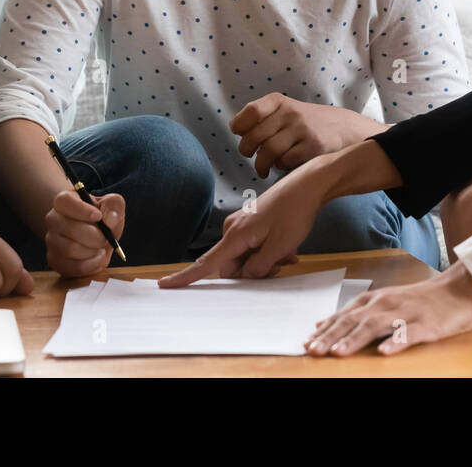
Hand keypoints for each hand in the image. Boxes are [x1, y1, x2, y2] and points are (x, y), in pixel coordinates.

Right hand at [44, 190, 124, 277]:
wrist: (95, 237)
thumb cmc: (102, 218)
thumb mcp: (112, 205)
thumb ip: (113, 205)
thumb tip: (109, 219)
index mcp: (64, 201)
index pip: (64, 202)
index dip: (82, 210)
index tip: (98, 216)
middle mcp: (53, 219)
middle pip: (71, 229)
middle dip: (95, 236)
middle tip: (105, 237)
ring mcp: (51, 241)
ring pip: (71, 249)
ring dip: (93, 250)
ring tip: (100, 247)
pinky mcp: (54, 260)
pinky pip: (74, 266)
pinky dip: (92, 264)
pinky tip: (96, 257)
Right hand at [158, 162, 329, 286]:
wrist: (307, 185)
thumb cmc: (294, 213)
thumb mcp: (279, 247)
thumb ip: (258, 267)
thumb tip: (245, 277)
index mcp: (235, 235)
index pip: (206, 263)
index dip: (185, 277)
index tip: (164, 285)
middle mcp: (233, 229)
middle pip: (233, 266)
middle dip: (256, 270)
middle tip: (282, 262)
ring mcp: (242, 225)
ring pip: (247, 258)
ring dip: (266, 261)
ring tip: (288, 252)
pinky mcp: (251, 223)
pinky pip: (254, 247)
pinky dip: (269, 251)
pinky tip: (288, 248)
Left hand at [231, 93, 388, 177]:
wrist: (344, 128)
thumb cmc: (305, 123)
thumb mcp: (285, 111)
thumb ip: (263, 118)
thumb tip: (238, 132)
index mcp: (279, 101)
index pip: (251, 111)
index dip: (239, 126)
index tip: (239, 133)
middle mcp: (291, 113)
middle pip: (255, 137)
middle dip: (246, 150)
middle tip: (250, 155)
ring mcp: (303, 129)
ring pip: (268, 152)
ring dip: (261, 164)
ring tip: (262, 168)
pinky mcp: (313, 147)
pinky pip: (286, 162)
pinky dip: (280, 167)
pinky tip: (283, 165)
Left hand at [305, 261, 471, 356]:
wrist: (456, 290)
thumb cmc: (417, 300)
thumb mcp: (382, 303)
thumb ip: (354, 314)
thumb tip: (322, 325)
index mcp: (373, 301)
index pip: (344, 316)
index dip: (325, 331)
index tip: (306, 344)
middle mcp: (385, 304)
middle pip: (354, 321)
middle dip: (332, 336)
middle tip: (313, 350)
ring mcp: (406, 313)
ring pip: (377, 326)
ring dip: (356, 339)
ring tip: (339, 352)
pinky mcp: (426, 324)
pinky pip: (410, 333)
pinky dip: (396, 341)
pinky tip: (386, 352)